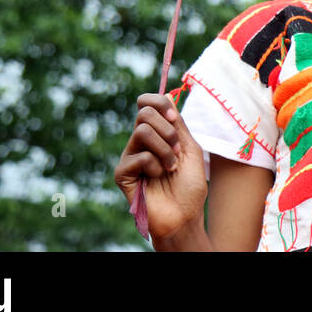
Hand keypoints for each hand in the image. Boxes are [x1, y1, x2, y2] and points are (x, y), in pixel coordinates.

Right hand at [114, 93, 206, 240]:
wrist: (185, 215)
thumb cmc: (190, 185)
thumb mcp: (189, 148)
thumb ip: (177, 124)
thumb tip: (166, 96)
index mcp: (157, 134)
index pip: (147, 103)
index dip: (160, 104)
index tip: (174, 118)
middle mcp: (140, 142)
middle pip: (144, 112)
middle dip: (168, 130)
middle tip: (176, 151)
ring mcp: (129, 156)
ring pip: (143, 131)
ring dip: (165, 150)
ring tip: (169, 168)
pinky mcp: (121, 173)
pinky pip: (139, 156)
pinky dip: (155, 166)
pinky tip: (156, 179)